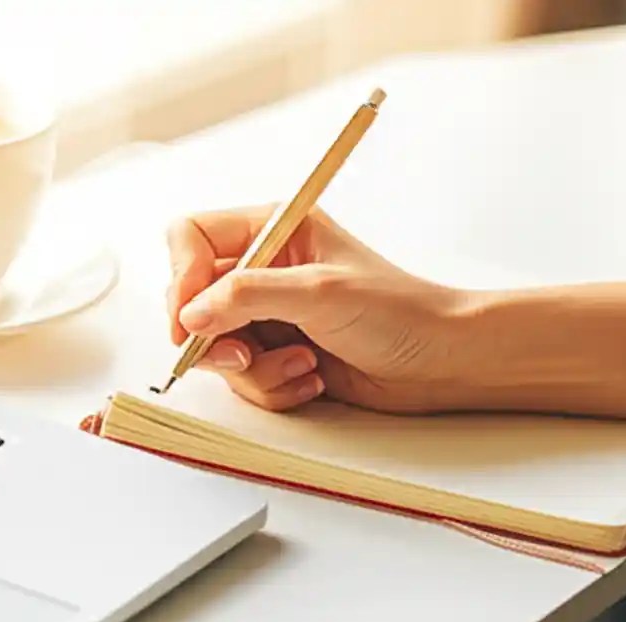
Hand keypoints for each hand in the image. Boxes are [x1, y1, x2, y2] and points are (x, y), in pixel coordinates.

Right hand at [165, 205, 470, 413]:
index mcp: (273, 230)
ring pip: (215, 347)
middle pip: (192, 300)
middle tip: (244, 354)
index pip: (191, 238)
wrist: (444, 362)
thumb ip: (246, 296)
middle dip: (215, 337)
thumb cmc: (400, 313)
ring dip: (254, 369)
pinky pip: (243, 378)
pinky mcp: (277, 354)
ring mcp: (268, 315)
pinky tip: (312, 379)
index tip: (190, 318)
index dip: (182, 277)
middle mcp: (264, 269)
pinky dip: (273, 387)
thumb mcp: (319, 293)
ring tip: (301, 366)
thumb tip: (190, 315)